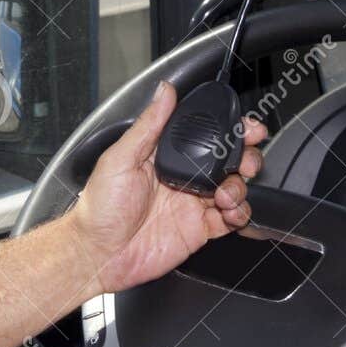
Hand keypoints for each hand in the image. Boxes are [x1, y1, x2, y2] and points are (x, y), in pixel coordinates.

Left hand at [67, 81, 263, 293]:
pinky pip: (231, 218)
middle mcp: (183, 176)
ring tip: (226, 194)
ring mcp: (193, 203)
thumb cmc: (99, 208)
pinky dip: (240, 214)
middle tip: (246, 161)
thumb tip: (164, 91)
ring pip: (234, 187)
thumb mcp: (120, 158)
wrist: (99, 255)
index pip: (204, 134)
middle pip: (227, 160)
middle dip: (245, 156)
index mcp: (165, 155)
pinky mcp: (199, 229)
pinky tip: (230, 212)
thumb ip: (148, 125)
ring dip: (240, 187)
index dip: (229, 128)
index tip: (245, 126)